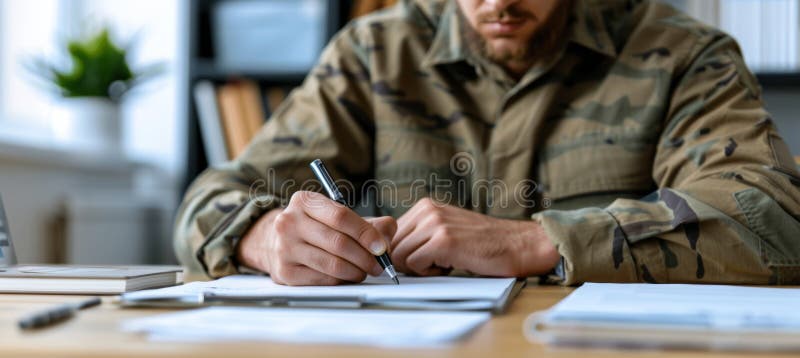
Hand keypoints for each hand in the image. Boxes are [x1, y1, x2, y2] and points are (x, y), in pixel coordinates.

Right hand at [236, 191, 396, 285]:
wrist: (274, 242)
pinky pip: (322, 279)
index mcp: (304, 201)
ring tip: (365, 271)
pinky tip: (347, 276)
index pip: (341, 216)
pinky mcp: (284, 272)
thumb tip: (388, 235)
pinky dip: (341, 280)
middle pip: (338, 243)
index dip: (366, 233)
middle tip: (379, 266)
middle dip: (365, 257)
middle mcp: (289, 222)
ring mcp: (284, 248)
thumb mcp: (338, 216)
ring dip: (356, 271)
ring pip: (331, 264)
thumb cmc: (316, 228)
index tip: (382, 247)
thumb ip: (369, 222)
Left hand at [390, 198, 558, 276]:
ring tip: (444, 263)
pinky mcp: (443, 241)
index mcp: (426, 206)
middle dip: (408, 262)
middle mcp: (428, 211)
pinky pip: (414, 264)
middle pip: (393, 246)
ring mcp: (435, 224)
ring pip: (400, 256)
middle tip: (435, 264)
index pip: (391, 235)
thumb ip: (420, 236)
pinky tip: (450, 266)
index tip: (420, 260)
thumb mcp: (446, 230)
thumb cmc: (484, 244)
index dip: (402, 253)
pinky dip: (429, 272)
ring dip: (419, 268)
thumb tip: (390, 254)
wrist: (519, 244)